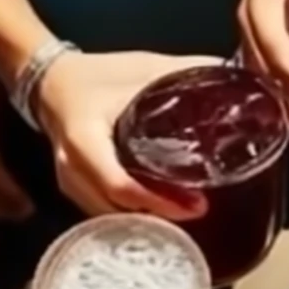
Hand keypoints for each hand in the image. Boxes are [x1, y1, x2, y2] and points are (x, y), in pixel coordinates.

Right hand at [35, 50, 220, 217]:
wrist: (52, 82)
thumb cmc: (100, 75)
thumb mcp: (143, 68)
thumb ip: (187, 72)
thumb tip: (235, 78)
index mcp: (84, 135)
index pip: (119, 183)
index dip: (158, 201)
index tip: (196, 204)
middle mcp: (71, 164)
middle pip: (115, 209)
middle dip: (158, 215)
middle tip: (197, 211)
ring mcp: (68, 180)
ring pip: (109, 216)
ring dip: (146, 220)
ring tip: (185, 215)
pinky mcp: (73, 189)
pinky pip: (103, 213)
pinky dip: (131, 216)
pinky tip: (160, 214)